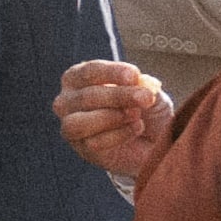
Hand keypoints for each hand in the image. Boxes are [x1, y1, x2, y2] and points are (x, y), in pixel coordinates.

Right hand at [55, 60, 169, 178]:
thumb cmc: (144, 108)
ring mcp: (70, 126)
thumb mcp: (149, 91)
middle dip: (119, 96)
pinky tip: (136, 129)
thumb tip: (140, 83)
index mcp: (78, 78)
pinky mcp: (81, 147)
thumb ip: (143, 86)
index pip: (89, 72)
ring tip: (137, 115)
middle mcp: (67, 101)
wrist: (153, 139)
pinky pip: (94, 142)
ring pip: (79, 122)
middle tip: (145, 98)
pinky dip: (120, 135)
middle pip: (86, 97)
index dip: (112, 73)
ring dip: (112, 117)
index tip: (134, 76)